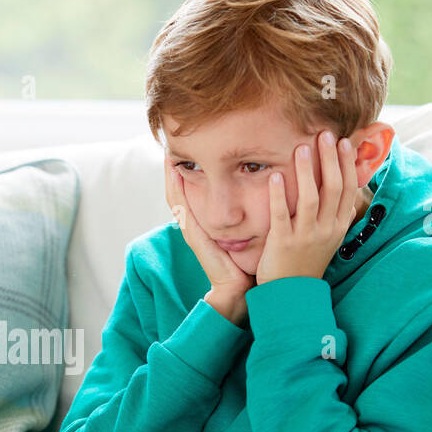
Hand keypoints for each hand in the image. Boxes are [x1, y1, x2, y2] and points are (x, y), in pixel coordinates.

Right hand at [165, 159, 255, 298]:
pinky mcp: (192, 234)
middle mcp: (193, 224)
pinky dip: (175, 186)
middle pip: (177, 189)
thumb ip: (245, 215)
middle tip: (172, 143)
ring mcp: (190, 229)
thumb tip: (262, 190)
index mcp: (203, 223)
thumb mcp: (244, 232)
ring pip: (174, 194)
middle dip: (173, 168)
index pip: (189, 192)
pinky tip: (175, 170)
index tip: (187, 150)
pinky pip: (179, 205)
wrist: (237, 288)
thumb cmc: (244, 261)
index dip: (185, 172)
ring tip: (170, 151)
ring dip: (170, 173)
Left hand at [254, 130, 360, 285]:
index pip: (347, 189)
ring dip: (307, 171)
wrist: (292, 293)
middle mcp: (326, 229)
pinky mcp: (283, 243)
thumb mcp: (329, 238)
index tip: (343, 141)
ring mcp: (305, 236)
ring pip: (311, 199)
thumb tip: (346, 189)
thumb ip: (336, 214)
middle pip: (332, 188)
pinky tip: (276, 176)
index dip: (346, 164)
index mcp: (338, 226)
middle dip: (330, 159)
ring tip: (302, 147)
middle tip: (324, 134)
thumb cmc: (307, 261)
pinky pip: (282, 215)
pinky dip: (280, 194)